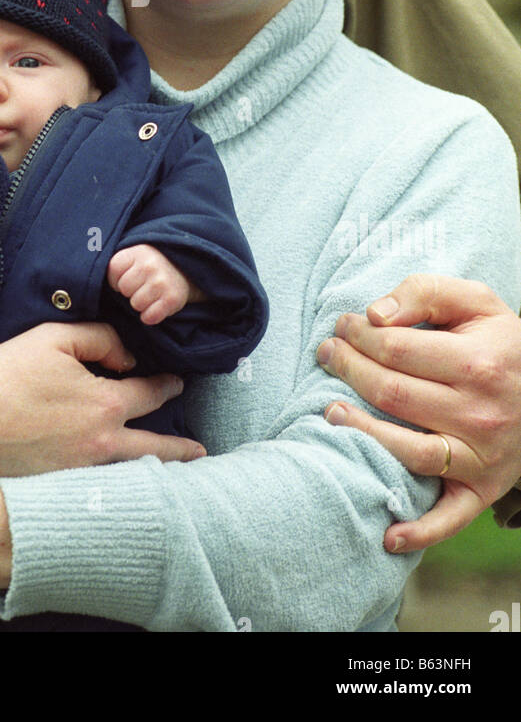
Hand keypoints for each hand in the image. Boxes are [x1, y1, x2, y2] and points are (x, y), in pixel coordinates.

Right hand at [0, 321, 205, 481]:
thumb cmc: (6, 374)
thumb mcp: (55, 338)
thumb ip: (100, 339)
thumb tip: (128, 357)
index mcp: (106, 404)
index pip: (151, 393)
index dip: (166, 384)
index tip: (177, 381)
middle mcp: (102, 444)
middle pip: (156, 448)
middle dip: (181, 448)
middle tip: (200, 451)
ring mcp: (83, 473)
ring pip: (132, 474)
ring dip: (157, 473)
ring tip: (175, 477)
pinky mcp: (61, 489)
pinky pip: (102, 489)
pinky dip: (121, 487)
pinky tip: (126, 488)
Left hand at [108, 244, 204, 324]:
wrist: (186, 270)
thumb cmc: (151, 265)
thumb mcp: (134, 255)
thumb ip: (115, 264)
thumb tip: (86, 280)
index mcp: (136, 252)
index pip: (112, 273)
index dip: (117, 280)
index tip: (129, 276)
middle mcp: (149, 265)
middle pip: (124, 290)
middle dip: (130, 291)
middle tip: (142, 286)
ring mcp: (162, 282)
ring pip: (135, 304)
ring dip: (141, 304)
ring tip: (151, 294)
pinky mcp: (172, 299)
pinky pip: (149, 317)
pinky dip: (151, 315)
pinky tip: (157, 305)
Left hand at [316, 274, 520, 551]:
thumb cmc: (502, 344)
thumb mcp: (476, 303)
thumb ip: (425, 294)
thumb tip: (375, 315)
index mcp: (477, 362)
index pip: (395, 349)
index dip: (358, 335)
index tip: (342, 326)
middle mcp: (479, 413)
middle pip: (392, 394)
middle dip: (348, 370)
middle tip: (327, 355)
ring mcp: (481, 456)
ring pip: (407, 450)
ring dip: (361, 433)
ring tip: (329, 413)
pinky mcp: (482, 489)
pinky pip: (449, 518)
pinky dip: (418, 531)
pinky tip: (386, 534)